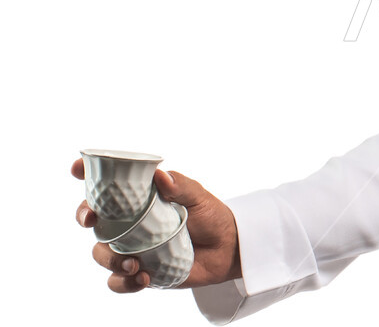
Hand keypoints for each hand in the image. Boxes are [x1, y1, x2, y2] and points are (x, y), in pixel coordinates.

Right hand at [73, 159, 241, 292]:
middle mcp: (129, 224)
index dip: (85, 175)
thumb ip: (181, 186)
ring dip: (109, 259)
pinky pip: (118, 281)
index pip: (106, 186)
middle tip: (90, 219)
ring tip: (133, 264)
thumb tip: (161, 176)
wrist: (228, 248)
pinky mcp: (139, 272)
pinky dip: (124, 282)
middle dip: (83, 216)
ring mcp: (131, 248)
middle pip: (93, 219)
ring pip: (101, 253)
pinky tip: (143, 278)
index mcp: (139, 200)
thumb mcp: (199, 197)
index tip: (76, 170)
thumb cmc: (211, 216)